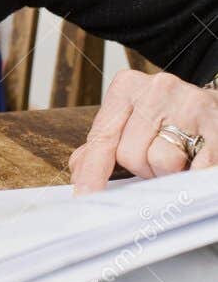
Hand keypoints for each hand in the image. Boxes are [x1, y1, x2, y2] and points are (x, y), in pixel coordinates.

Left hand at [70, 69, 217, 192]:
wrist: (216, 108)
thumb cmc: (173, 118)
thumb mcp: (134, 120)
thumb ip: (105, 142)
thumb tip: (78, 169)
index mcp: (128, 86)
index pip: (102, 137)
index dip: (93, 172)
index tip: (85, 195)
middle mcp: (158, 88)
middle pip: (130, 154)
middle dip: (145, 169)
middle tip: (162, 159)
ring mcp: (189, 102)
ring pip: (162, 162)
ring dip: (172, 172)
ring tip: (183, 157)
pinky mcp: (215, 121)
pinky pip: (197, 166)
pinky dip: (195, 174)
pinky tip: (196, 167)